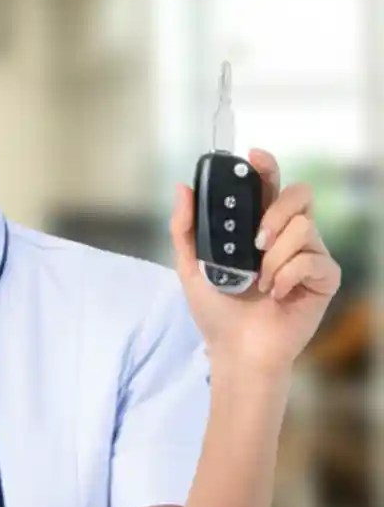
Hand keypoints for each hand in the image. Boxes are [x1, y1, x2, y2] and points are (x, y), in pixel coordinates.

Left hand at [168, 147, 341, 375]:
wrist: (235, 349)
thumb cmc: (216, 310)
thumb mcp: (191, 265)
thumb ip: (186, 227)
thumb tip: (182, 187)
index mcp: (258, 228)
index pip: (268, 187)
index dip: (266, 167)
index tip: (253, 156)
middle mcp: (287, 236)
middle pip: (298, 194)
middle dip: (276, 210)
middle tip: (255, 240)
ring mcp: (309, 255)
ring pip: (304, 227)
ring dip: (274, 255)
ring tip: (259, 280)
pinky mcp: (324, 278)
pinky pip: (313, 259)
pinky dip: (288, 275)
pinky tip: (276, 293)